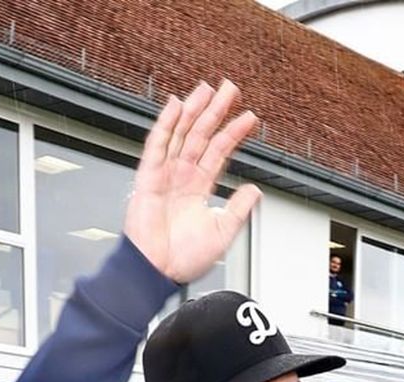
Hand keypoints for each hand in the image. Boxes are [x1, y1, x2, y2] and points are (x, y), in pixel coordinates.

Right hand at [123, 81, 260, 283]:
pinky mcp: (148, 178)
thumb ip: (238, 209)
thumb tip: (255, 191)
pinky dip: (166, 125)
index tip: (249, 118)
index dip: (234, 134)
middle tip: (230, 89)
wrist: (156, 270)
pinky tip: (176, 106)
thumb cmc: (182, 259)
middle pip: (202, 135)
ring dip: (194, 110)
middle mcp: (183, 177)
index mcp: (199, 188)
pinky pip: (157, 145)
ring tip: (207, 89)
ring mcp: (166, 174)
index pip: (219, 152)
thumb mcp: (222, 233)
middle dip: (216, 111)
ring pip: (182, 134)